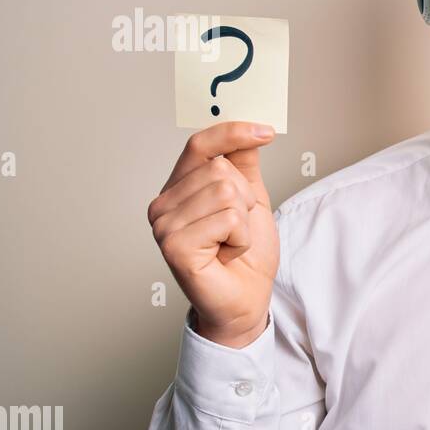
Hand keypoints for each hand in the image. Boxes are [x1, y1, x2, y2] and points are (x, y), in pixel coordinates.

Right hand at [147, 122, 278, 347]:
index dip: (232, 132)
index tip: (266, 131)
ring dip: (243, 221)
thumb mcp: (251, 201)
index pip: (200, 145)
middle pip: (220, 169)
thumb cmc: (245, 256)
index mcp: (177, 189)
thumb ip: (244, 165)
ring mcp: (164, 225)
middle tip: (236, 229)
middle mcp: (163, 205)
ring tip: (230, 243)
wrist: (246, 300)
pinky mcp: (175, 246)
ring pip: (227, 192)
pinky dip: (240, 238)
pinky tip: (226, 254)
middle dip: (244, 199)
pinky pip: (228, 219)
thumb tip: (249, 129)